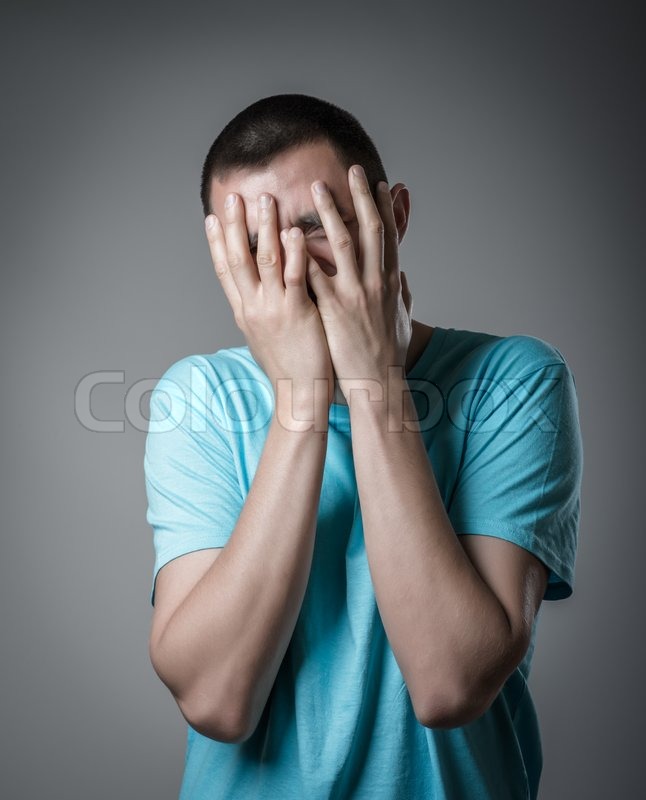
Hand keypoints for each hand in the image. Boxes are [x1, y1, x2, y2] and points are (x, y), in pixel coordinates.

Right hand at [204, 192, 335, 414]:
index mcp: (244, 312)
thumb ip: (261, 309)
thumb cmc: (288, 367)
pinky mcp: (296, 314)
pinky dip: (292, 253)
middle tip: (233, 196)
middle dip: (233, 226)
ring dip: (263, 227)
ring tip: (264, 199)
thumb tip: (258, 294)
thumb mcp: (265, 335)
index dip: (215, 243)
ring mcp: (272, 310)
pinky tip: (294, 231)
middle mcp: (252, 308)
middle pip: (237, 259)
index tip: (211, 217)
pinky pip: (292, 278)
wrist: (299, 395)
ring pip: (263, 261)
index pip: (224, 270)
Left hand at [305, 166, 412, 401]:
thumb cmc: (389, 353)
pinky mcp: (334, 309)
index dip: (385, 207)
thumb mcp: (403, 318)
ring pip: (343, 243)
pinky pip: (315, 274)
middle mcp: (376, 282)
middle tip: (351, 170)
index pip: (390, 236)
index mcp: (392, 282)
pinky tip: (289, 233)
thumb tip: (403, 276)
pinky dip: (302, 252)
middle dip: (360, 197)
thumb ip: (403, 293)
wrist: (379, 383)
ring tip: (316, 188)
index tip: (379, 183)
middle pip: (369, 230)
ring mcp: (355, 294)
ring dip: (330, 212)